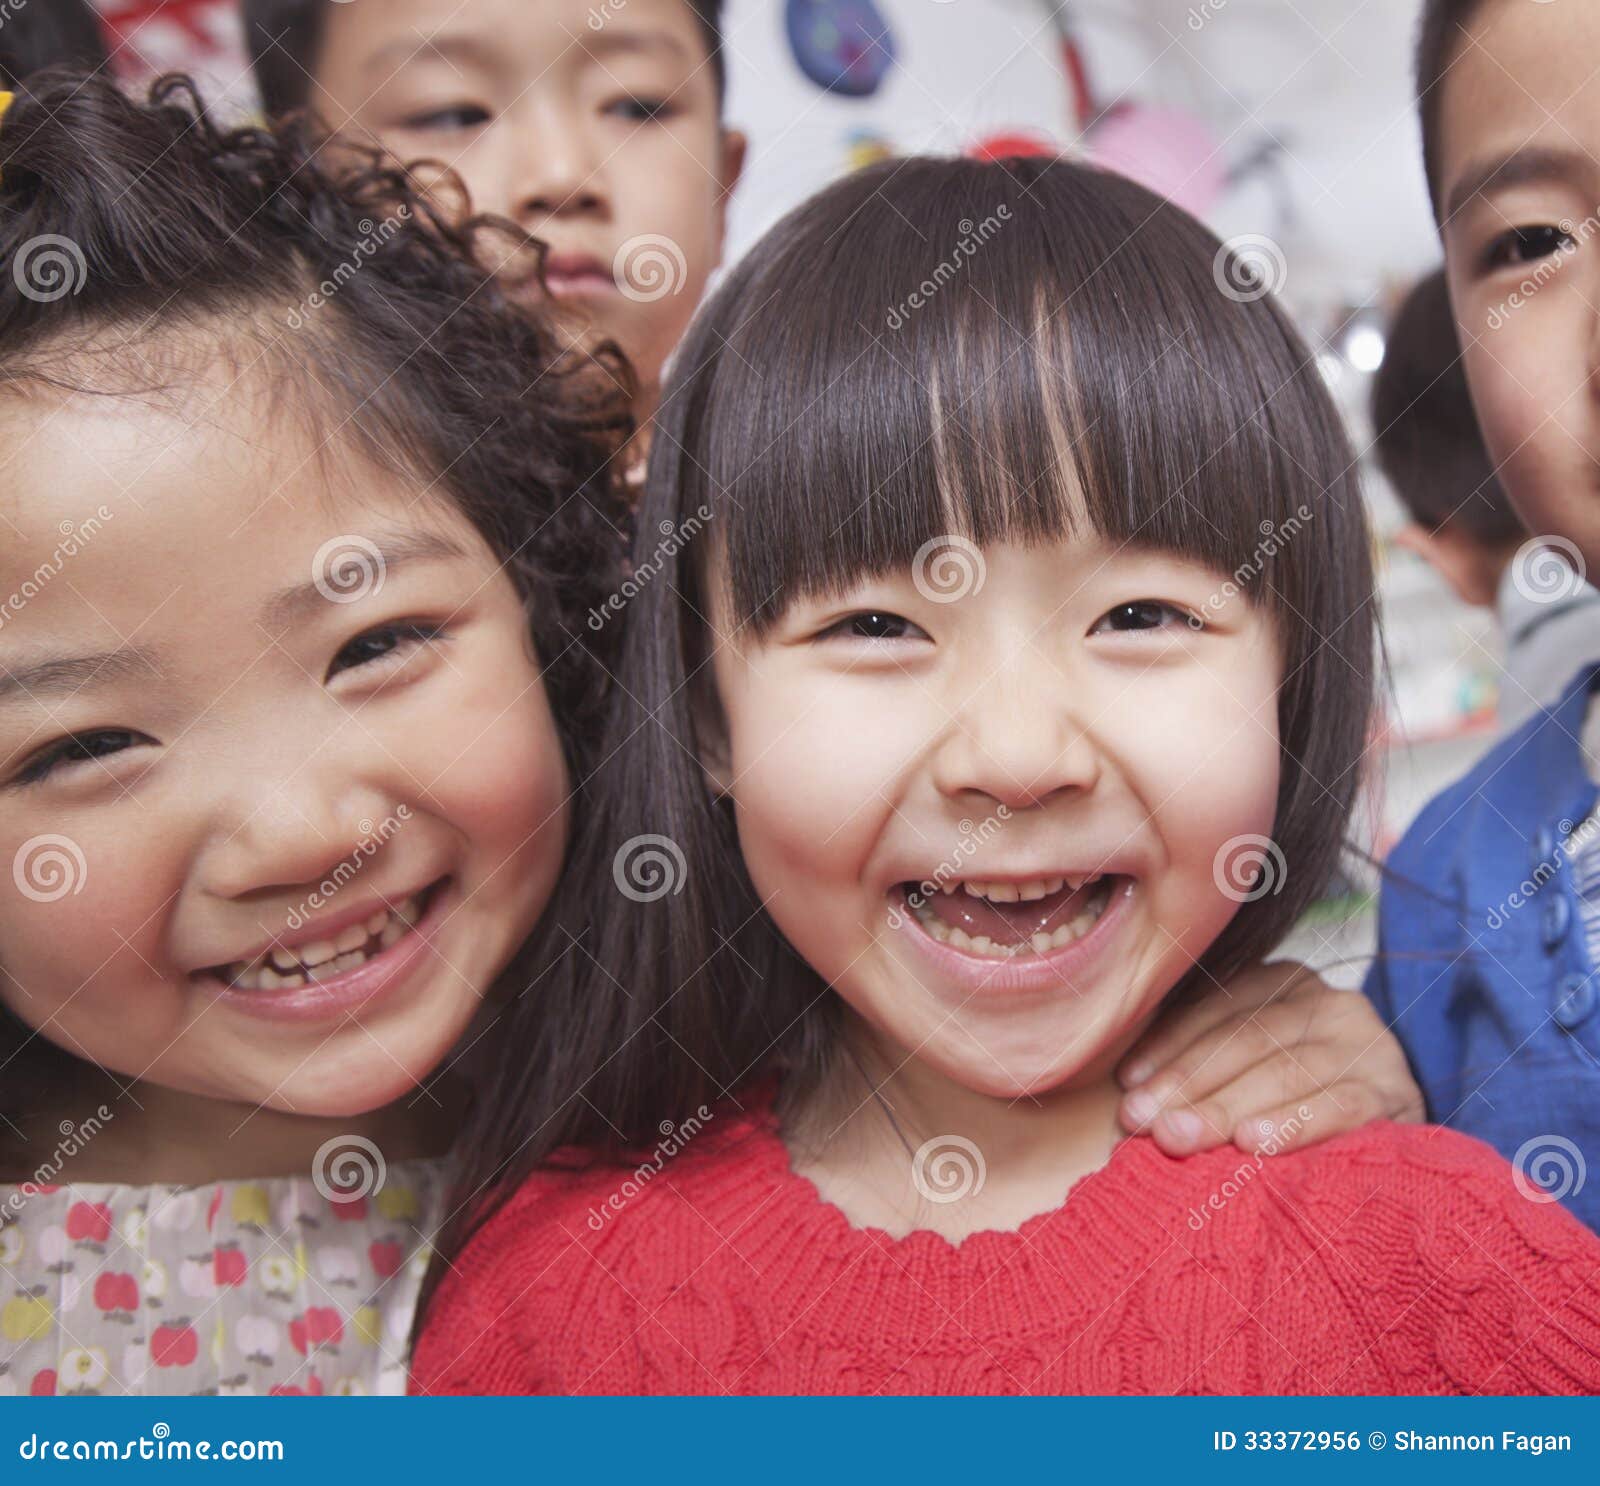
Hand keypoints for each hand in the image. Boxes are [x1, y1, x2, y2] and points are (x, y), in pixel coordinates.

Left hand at [1115, 959, 1424, 1156]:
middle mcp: (1327, 1002)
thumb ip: (1203, 1059)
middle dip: (1186, 1083)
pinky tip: (1252, 1144)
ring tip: (1177, 1136)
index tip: (1127, 1083)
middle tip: (1139, 1120)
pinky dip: (1293, 1123)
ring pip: (1284, 1071)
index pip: (1216, 1008)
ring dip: (1224, 1107)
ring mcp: (1367, 1045)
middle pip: (1245, 1040)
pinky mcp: (1395, 1093)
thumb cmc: (1297, 1096)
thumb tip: (1128, 1091)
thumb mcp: (1253, 1061)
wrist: (1393, 1124)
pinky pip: (1340, 1106)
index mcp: (1283, 981)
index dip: (1168, 1045)